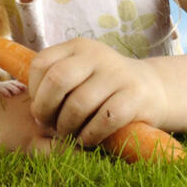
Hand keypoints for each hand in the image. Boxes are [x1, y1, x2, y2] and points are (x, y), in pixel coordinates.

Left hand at [26, 38, 167, 147]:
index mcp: (78, 46)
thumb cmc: (105, 87)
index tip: (39, 108)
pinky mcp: (135, 95)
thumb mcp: (81, 73)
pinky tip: (88, 140)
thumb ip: (56, 82)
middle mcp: (97, 55)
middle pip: (58, 80)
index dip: (34, 90)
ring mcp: (118, 73)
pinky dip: (90, 135)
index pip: (42, 63)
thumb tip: (33, 111)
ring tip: (68, 134)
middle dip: (46, 108)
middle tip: (48, 125)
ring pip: (79, 103)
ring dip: (68, 126)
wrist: (153, 89)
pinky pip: (104, 119)